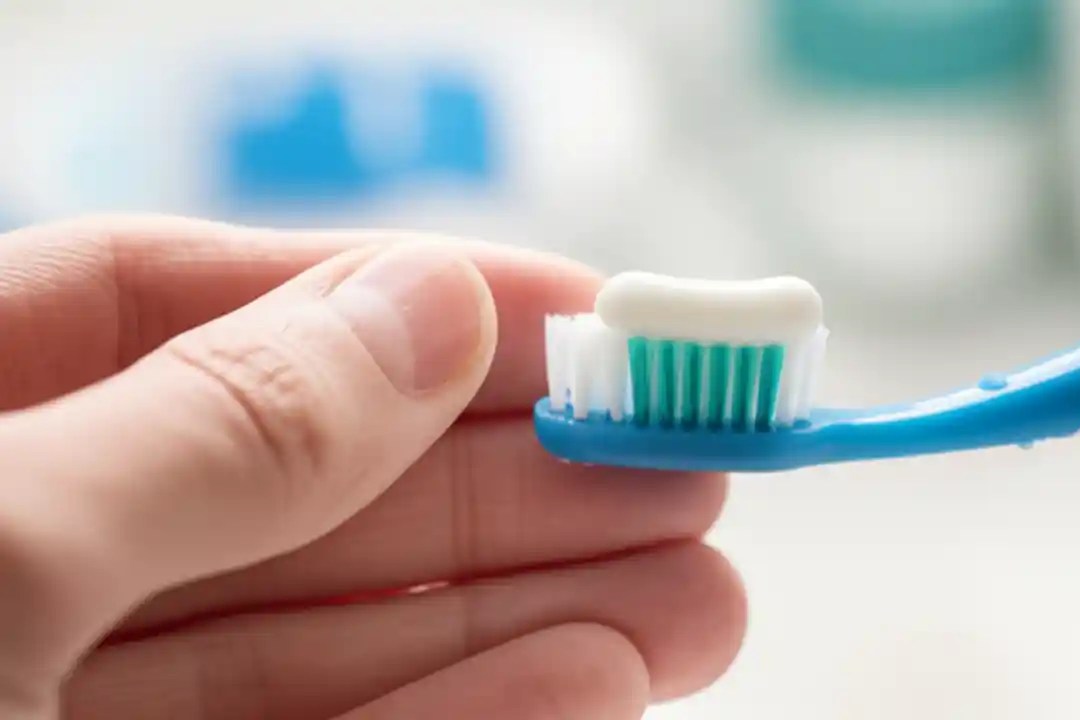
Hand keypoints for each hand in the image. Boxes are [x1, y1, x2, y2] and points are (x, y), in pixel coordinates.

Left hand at [0, 217, 743, 718]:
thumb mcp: (1, 540)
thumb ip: (215, 425)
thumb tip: (431, 299)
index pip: (173, 306)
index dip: (386, 294)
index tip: (580, 312)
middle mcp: (28, 551)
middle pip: (296, 484)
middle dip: (509, 477)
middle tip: (684, 468)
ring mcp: (80, 699)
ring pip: (338, 635)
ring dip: (530, 611)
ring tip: (697, 596)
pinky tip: (594, 680)